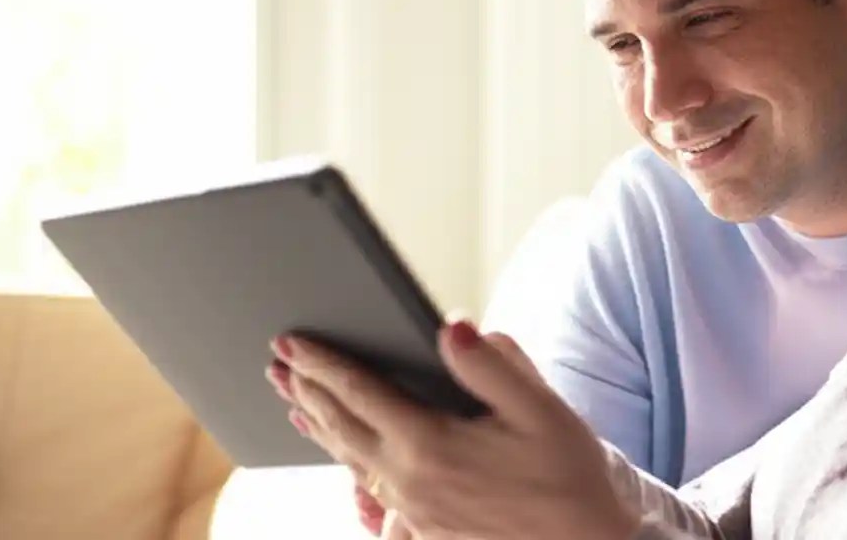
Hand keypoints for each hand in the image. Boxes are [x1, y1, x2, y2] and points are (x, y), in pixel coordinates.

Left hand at [265, 321, 640, 539]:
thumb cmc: (569, 477)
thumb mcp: (540, 410)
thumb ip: (491, 365)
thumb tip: (451, 327)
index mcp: (431, 443)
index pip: (360, 392)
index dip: (323, 362)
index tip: (292, 341)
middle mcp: (410, 480)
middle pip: (341, 427)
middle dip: (306, 390)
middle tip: (277, 364)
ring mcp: (413, 510)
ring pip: (350, 460)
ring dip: (320, 427)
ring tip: (295, 404)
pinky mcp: (425, 529)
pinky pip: (371, 490)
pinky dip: (348, 464)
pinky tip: (347, 459)